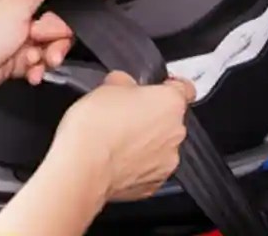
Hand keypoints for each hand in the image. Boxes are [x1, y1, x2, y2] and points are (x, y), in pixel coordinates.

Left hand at [0, 0, 73, 107]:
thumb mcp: (13, 8)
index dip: (60, 13)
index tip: (58, 25)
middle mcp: (10, 11)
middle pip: (51, 22)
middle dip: (56, 38)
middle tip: (45, 44)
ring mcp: (9, 36)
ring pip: (45, 44)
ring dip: (47, 56)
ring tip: (37, 63)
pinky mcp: (7, 58)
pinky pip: (33, 62)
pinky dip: (36, 68)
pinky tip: (30, 73)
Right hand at [50, 72, 194, 201]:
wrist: (83, 165)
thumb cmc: (96, 125)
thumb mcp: (107, 85)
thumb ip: (125, 82)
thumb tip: (125, 86)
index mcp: (170, 103)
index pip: (185, 88)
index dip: (169, 87)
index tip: (157, 89)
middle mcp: (175, 133)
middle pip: (170, 120)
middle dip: (151, 117)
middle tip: (123, 115)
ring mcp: (167, 161)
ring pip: (161, 146)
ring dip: (145, 142)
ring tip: (116, 140)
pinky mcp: (153, 184)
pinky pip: (150, 169)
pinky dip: (137, 165)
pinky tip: (115, 159)